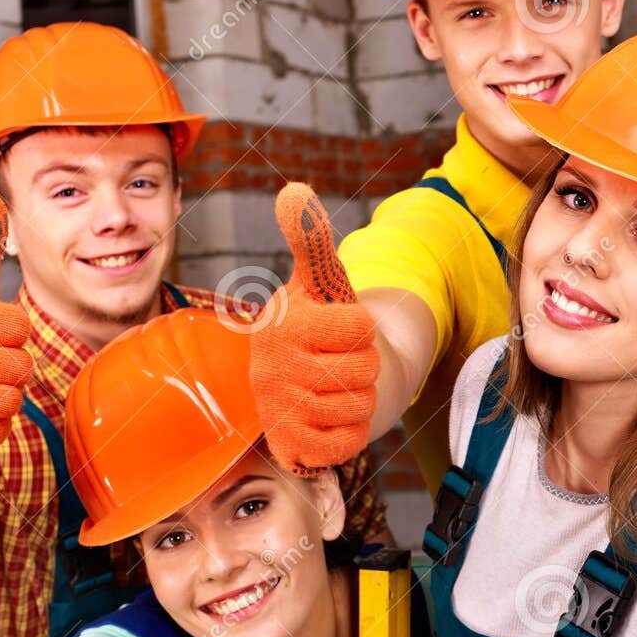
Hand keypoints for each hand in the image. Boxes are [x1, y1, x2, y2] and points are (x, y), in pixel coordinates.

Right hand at [250, 183, 379, 474]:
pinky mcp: (292, 445)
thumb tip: (295, 191)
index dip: (361, 327)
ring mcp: (280, 409)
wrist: (303, 381)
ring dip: (361, 396)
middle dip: (365, 363)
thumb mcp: (321, 283)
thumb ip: (313, 240)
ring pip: (360, 405)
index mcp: (282, 324)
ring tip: (335, 385)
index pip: (361, 328)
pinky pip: (347, 443)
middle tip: (339, 359)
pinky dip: (352, 431)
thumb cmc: (318, 325)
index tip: (339, 328)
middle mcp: (271, 368)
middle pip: (364, 369)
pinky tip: (332, 417)